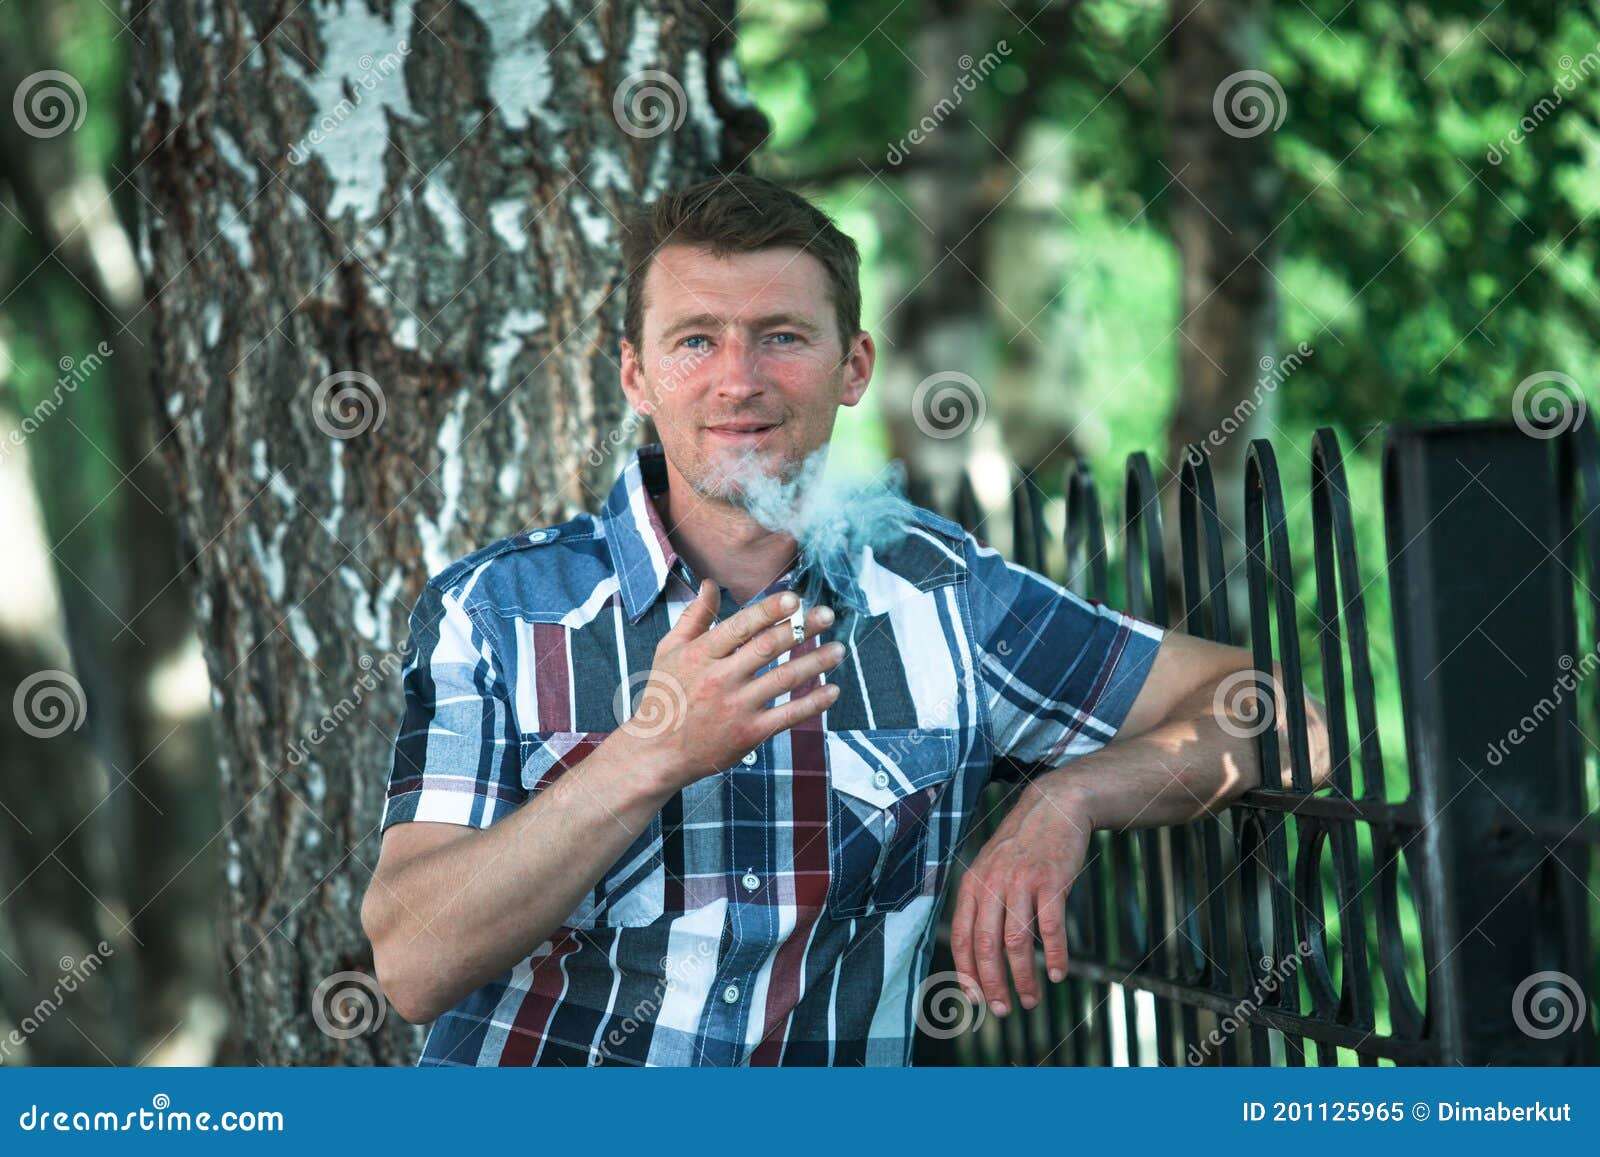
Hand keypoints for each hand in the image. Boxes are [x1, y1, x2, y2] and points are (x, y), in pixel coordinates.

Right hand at [632, 583, 843, 792]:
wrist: (657, 753)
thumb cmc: (664, 696)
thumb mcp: (669, 652)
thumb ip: (693, 617)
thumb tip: (710, 584)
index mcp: (700, 655)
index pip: (740, 626)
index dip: (769, 610)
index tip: (795, 598)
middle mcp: (719, 678)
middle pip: (767, 647)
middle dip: (802, 628)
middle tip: (827, 614)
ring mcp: (736, 707)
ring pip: (784, 678)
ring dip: (816, 662)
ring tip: (839, 649)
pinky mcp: (749, 734)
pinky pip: (788, 715)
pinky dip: (813, 703)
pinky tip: (832, 690)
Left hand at [949, 776, 1095, 1016]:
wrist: (1054, 806)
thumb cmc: (1022, 847)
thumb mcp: (990, 868)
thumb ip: (982, 904)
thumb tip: (977, 954)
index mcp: (973, 884)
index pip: (961, 937)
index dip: (966, 972)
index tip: (975, 1000)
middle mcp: (992, 883)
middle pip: (985, 945)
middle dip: (992, 984)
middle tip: (1002, 1010)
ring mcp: (1022, 881)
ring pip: (1016, 942)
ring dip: (1024, 977)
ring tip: (1031, 999)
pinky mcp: (1052, 880)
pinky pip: (1051, 927)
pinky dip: (1054, 955)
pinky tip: (1058, 974)